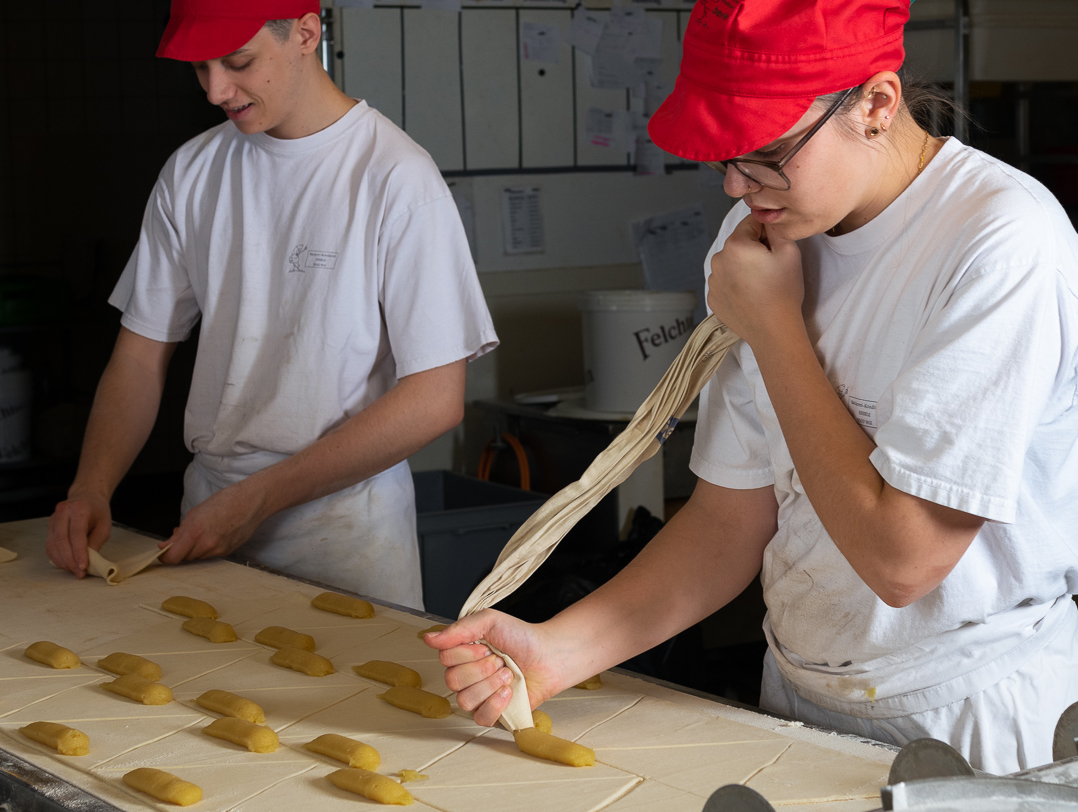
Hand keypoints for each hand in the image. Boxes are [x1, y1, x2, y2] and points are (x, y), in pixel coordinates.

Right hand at [46, 491, 112, 576]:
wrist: (87, 497)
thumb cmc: (98, 512)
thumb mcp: (104, 526)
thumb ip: (96, 542)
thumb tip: (88, 562)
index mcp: (79, 509)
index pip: (76, 534)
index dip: (78, 553)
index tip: (83, 567)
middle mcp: (63, 512)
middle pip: (61, 541)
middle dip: (70, 560)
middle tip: (79, 573)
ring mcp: (53, 519)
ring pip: (53, 545)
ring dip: (63, 561)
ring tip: (74, 571)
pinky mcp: (49, 527)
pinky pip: (49, 546)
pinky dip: (57, 558)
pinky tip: (67, 564)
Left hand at [159, 480, 265, 563]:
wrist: (252, 501)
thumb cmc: (225, 501)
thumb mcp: (196, 512)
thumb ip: (181, 531)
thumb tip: (168, 544)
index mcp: (195, 531)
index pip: (173, 556)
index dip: (165, 556)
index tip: (163, 552)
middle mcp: (207, 544)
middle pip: (184, 557)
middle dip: (181, 549)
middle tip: (185, 535)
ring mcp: (218, 550)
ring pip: (197, 556)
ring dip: (194, 548)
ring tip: (203, 531)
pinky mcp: (227, 552)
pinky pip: (210, 555)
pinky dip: (207, 547)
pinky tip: (214, 533)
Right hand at [424, 609, 567, 726]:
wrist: (549, 655)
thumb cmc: (521, 637)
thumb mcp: (490, 621)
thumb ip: (460, 629)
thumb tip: (429, 638)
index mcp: (462, 653)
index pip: (444, 658)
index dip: (466, 653)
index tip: (486, 645)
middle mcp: (467, 675)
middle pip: (452, 680)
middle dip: (481, 668)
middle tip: (499, 660)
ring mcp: (479, 696)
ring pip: (464, 700)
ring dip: (490, 684)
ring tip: (507, 673)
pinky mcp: (493, 714)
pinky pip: (479, 718)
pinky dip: (495, 704)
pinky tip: (507, 692)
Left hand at [707, 214, 805, 347]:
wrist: (773, 330)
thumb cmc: (782, 291)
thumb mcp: (788, 251)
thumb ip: (776, 228)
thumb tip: (767, 218)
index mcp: (735, 244)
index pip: (751, 223)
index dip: (767, 232)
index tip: (776, 249)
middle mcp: (718, 260)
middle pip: (739, 243)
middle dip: (754, 250)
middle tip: (770, 269)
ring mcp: (713, 280)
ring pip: (731, 263)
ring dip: (743, 267)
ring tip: (760, 284)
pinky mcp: (713, 297)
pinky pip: (725, 282)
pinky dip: (736, 284)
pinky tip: (750, 295)